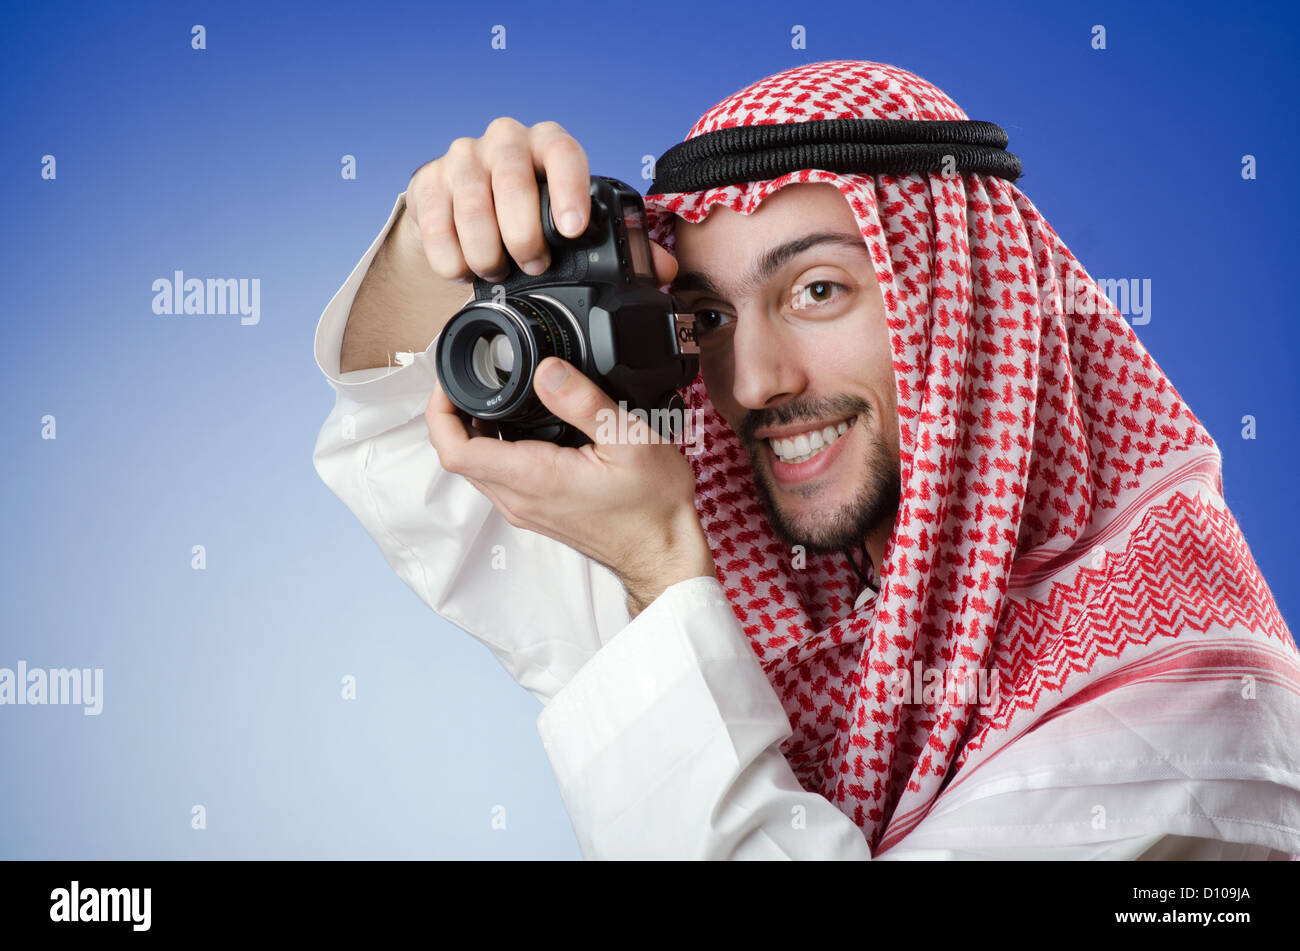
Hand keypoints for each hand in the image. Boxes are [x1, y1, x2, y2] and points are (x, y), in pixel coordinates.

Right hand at [403, 116, 676, 283]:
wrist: (470, 213)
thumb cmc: (534, 216)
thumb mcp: (575, 223)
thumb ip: (619, 243)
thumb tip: (665, 270)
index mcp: (550, 146)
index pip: (563, 152)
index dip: (569, 189)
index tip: (574, 229)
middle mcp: (507, 142)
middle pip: (511, 175)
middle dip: (522, 228)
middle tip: (532, 264)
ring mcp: (464, 158)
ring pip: (471, 197)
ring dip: (484, 244)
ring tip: (495, 272)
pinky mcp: (429, 181)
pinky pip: (433, 216)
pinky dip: (448, 251)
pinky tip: (460, 271)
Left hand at [426, 360, 715, 618]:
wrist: (664, 551)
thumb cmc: (652, 505)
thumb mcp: (627, 439)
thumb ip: (582, 401)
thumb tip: (547, 369)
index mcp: (532, 478)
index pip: (455, 449)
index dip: (440, 410)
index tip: (451, 381)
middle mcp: (519, 499)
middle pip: (458, 457)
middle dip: (453, 414)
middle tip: (471, 378)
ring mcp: (526, 509)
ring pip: (477, 467)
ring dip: (472, 432)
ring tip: (494, 394)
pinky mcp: (537, 511)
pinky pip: (498, 477)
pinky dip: (494, 447)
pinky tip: (520, 424)